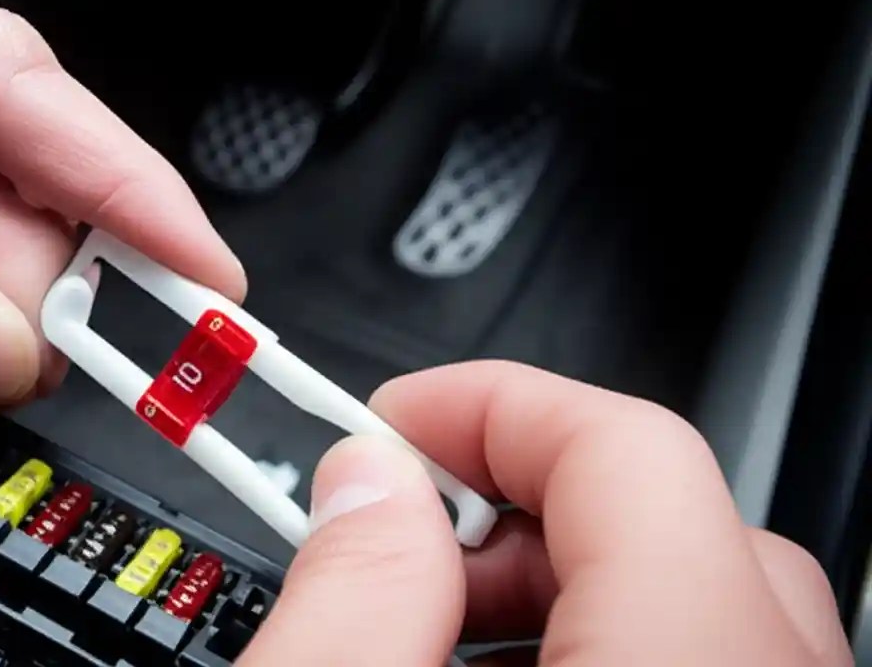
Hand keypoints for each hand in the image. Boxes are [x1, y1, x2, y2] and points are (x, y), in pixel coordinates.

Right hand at [238, 361, 851, 665]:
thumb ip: (352, 594)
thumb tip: (369, 484)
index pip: (629, 454)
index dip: (490, 407)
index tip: (392, 424)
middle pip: (675, 528)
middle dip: (511, 512)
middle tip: (395, 544)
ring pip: (698, 607)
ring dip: (554, 591)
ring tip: (431, 637)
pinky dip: (604, 653)